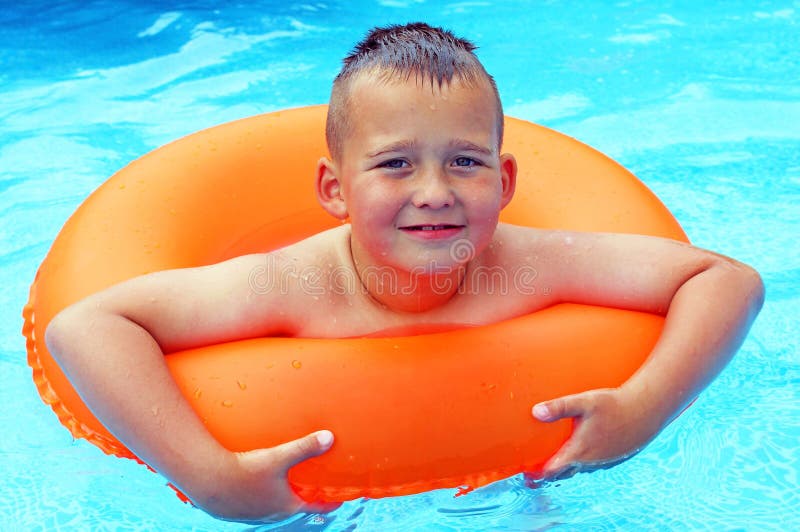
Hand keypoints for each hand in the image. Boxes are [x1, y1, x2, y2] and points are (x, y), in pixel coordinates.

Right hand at [191, 430, 338, 522]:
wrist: (208, 481)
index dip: (328, 502)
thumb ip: (305, 447)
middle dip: (303, 498)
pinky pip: (254, 506)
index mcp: (286, 506)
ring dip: (280, 498)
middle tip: (310, 488)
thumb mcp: (279, 456)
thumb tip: (329, 437)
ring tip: (282, 486)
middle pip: (293, 507)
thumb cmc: (246, 471)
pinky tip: (253, 486)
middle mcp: (271, 515)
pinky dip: (260, 498)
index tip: (339, 501)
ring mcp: (252, 516)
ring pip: (272, 508)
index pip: (314, 506)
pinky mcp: (234, 512)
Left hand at [531, 388, 658, 480]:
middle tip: (532, 473)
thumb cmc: (614, 405)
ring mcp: (602, 462)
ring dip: (565, 468)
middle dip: (548, 474)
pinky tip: (579, 452)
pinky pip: (592, 465)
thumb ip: (559, 407)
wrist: (647, 410)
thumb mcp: (584, 402)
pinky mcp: (613, 458)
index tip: (526, 474)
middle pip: (563, 474)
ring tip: (551, 462)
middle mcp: (590, 461)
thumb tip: (535, 412)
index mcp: (579, 451)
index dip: (538, 474)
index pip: (553, 470)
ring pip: (578, 470)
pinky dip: (581, 463)